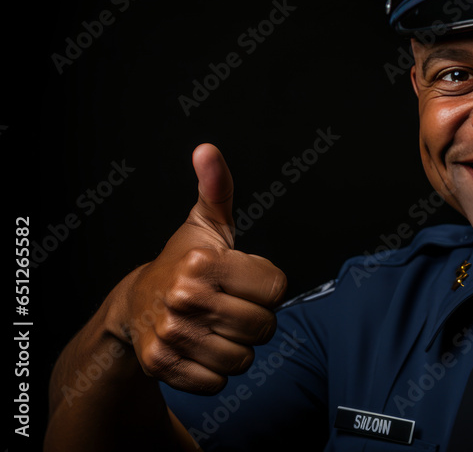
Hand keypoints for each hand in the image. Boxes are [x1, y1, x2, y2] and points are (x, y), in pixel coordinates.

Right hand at [114, 143, 286, 394]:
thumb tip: (207, 150)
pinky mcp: (163, 366)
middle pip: (263, 327)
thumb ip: (216, 187)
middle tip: (232, 306)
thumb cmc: (182, 262)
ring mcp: (172, 334)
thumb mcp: (205, 223)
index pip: (277, 289)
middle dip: (255, 319)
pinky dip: (215, 371)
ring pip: (243, 359)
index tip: (244, 281)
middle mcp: (185, 298)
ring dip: (237, 347)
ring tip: (217, 327)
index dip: (266, 287)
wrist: (134, 306)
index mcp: (203, 262)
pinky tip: (201, 348)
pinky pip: (218, 382)